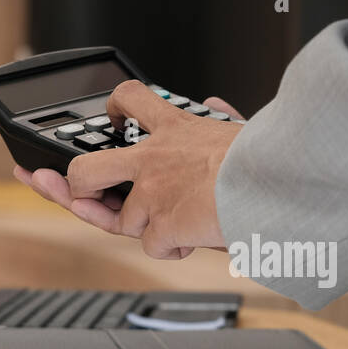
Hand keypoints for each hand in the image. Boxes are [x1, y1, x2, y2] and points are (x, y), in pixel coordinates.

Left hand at [14, 83, 244, 258]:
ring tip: (180, 225)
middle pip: (85, 169)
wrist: (273, 180)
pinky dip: (172, 249)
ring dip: (146, 229)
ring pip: (120, 221)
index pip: (129, 99)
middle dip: (74, 185)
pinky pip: (152, 246)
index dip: (112, 108)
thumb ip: (222, 116)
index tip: (113, 118)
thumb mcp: (239, 126)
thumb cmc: (264, 156)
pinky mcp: (162, 225)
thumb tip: (216, 104)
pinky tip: (192, 240)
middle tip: (82, 192)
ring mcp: (152, 194)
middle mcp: (152, 159)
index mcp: (174, 128)